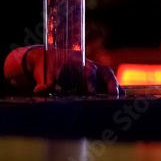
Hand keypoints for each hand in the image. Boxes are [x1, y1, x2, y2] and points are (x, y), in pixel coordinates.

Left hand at [7, 45, 123, 95]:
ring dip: (115, 87)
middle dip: (110, 83)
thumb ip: (44, 82)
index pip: (87, 70)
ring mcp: (93, 70)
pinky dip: (114, 90)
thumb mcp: (43, 73)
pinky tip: (119, 101)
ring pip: (108, 76)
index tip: (92, 93)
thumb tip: (40, 90)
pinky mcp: (94, 78)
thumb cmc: (46, 66)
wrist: (46, 59)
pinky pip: (107, 82)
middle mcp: (87, 64)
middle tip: (113, 95)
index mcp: (75, 61)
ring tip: (120, 100)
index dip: (90, 81)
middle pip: (103, 71)